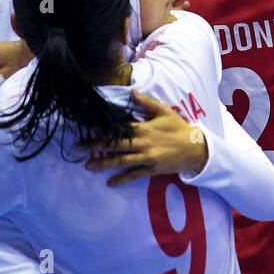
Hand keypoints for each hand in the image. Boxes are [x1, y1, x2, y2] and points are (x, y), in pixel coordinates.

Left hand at [82, 89, 208, 185]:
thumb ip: (147, 102)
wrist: (195, 147)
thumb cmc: (179, 128)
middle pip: (115, 145)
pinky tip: (110, 182)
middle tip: (78, 148)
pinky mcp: (152, 169)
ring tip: (88, 165)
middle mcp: (143, 143)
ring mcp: (147, 157)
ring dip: (104, 163)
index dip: (103, 129)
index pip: (120, 128)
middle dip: (96, 146)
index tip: (88, 129)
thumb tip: (132, 91)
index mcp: (144, 128)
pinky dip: (122, 179)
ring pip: (121, 161)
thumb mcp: (164, 112)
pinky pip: (134, 175)